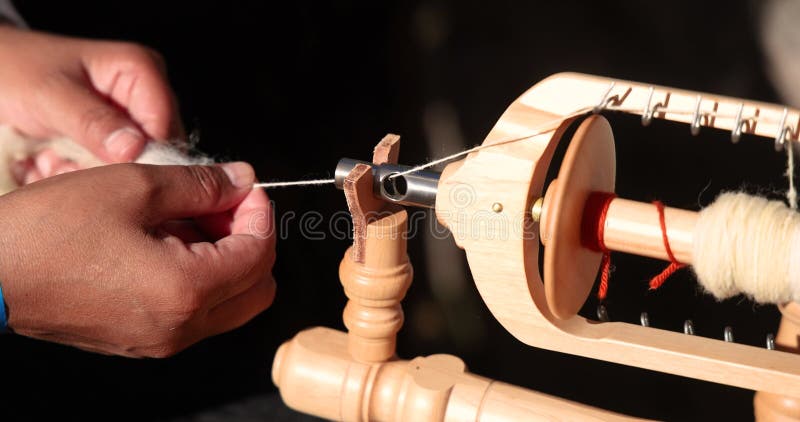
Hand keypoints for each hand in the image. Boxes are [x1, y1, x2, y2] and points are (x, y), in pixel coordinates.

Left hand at [0, 26, 180, 168]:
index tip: (105, 172)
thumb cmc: (14, 71)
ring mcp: (126, 125)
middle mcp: (141, 100)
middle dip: (107, 168)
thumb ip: (94, 122)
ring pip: (127, 170)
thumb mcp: (50, 94)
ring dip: (86, 175)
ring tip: (50, 161)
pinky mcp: (108, 146)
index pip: (166, 126)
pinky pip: (106, 176)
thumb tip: (136, 151)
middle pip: (151, 153)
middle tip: (64, 164)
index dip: (144, 156)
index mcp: (141, 72)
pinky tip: (51, 164)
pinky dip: (76, 177)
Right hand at [0, 162, 275, 356]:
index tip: (242, 186)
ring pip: (229, 302)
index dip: (259, 212)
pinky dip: (198, 276)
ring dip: (225, 257)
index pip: (258, 253)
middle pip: (256, 287)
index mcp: (187, 291)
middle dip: (250, 238)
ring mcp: (161, 340)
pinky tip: (167, 241)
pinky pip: (194, 312)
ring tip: (188, 217)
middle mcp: (181, 327)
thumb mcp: (133, 186)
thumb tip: (241, 180)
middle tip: (221, 202)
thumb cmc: (50, 229)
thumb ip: (200, 183)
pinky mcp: (141, 340)